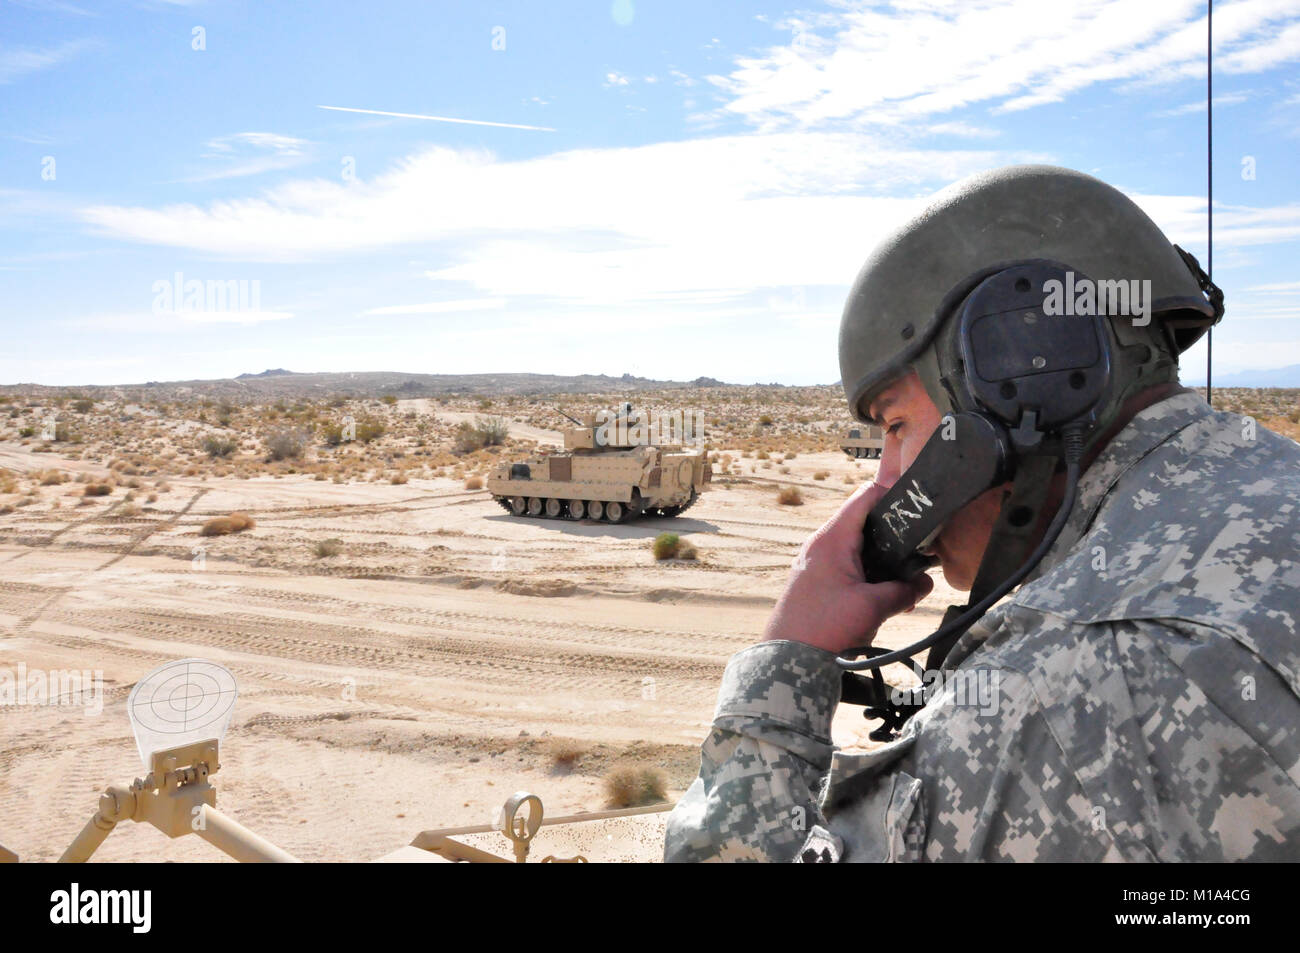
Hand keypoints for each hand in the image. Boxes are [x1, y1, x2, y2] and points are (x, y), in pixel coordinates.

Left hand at [762, 481, 933, 654]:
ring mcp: (819, 562)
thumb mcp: (874, 608)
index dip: (892, 492)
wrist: (788, 661)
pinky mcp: (819, 581)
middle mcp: (823, 544)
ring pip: (861, 547)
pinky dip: (871, 575)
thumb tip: (924, 583)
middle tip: (923, 545)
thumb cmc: (824, 629)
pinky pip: (851, 567)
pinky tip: (890, 596)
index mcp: (832, 539)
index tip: (919, 501)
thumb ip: (904, 590)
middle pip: (866, 522)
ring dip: (884, 560)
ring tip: (909, 578)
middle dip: (895, 533)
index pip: (864, 496)